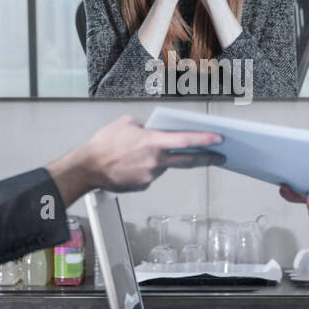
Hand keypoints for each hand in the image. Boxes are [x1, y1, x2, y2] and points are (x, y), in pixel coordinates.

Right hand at [82, 114, 224, 192]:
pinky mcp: (144, 186)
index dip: (205, 139)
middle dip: (207, 157)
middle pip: (188, 160)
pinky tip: (133, 163)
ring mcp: (151, 176)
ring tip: (141, 153)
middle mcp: (156, 161)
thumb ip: (145, 125)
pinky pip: (152, 174)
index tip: (220, 139)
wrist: (88, 168)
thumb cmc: (104, 144)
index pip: (186, 141)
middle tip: (220, 156)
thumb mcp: (126, 122)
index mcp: (153, 142)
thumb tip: (153, 128)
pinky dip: (148, 168)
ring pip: (165, 166)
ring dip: (162, 159)